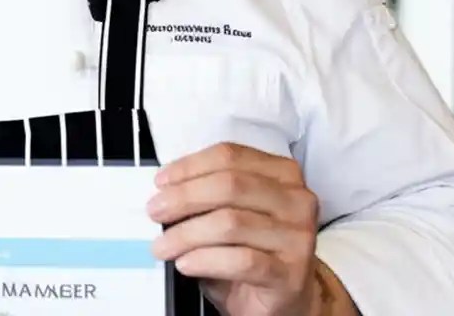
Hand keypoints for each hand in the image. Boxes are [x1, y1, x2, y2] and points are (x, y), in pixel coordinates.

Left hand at [147, 143, 354, 315]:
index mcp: (281, 174)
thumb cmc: (253, 249)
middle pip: (230, 185)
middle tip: (155, 211)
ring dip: (186, 234)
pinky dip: (205, 260)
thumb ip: (207, 194)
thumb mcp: (231, 212)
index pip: (230, 156)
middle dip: (184, 197)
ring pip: (231, 223)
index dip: (189, 166)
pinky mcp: (291, 273)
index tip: (161, 182)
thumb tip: (163, 192)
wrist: (285, 297)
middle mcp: (296, 200)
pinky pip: (241, 261)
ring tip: (163, 246)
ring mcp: (298, 237)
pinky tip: (185, 264)